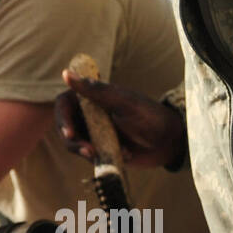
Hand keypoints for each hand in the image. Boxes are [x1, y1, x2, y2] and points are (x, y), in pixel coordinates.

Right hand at [54, 71, 185, 169]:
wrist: (170, 141)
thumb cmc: (149, 115)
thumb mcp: (123, 102)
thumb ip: (95, 90)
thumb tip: (66, 74)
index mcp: (91, 98)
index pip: (64, 105)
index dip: (63, 119)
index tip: (69, 133)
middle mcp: (89, 114)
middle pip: (66, 128)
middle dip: (74, 142)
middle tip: (88, 151)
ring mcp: (94, 132)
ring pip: (76, 144)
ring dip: (86, 151)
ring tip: (103, 155)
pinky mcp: (101, 149)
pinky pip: (90, 156)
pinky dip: (102, 158)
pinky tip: (124, 154)